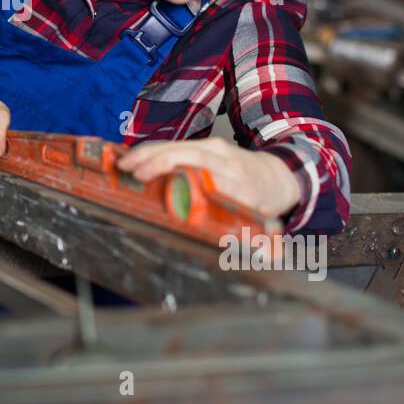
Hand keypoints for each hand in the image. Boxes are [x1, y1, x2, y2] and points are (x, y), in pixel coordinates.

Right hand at [115, 137, 300, 220]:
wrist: (280, 176)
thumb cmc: (264, 200)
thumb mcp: (258, 222)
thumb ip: (240, 237)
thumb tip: (228, 258)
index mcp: (241, 183)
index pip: (210, 176)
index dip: (185, 179)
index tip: (161, 183)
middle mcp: (229, 161)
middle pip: (190, 154)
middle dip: (158, 160)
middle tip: (131, 172)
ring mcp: (218, 148)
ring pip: (181, 145)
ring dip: (149, 152)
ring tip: (124, 164)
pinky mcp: (208, 144)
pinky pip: (179, 145)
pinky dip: (154, 150)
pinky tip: (136, 157)